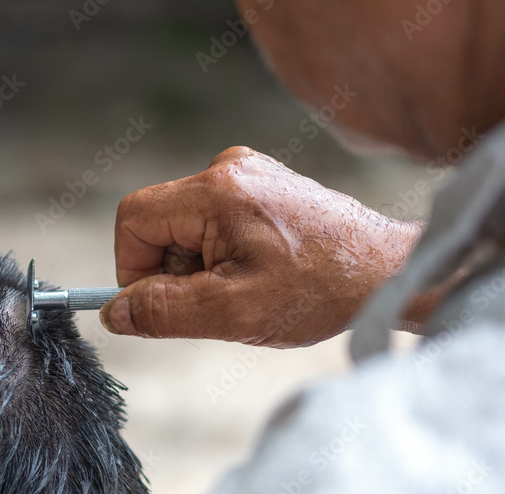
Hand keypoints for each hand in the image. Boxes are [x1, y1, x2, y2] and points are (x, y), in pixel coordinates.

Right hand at [100, 146, 425, 346]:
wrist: (389, 273)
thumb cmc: (319, 291)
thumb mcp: (232, 312)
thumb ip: (163, 310)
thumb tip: (114, 312)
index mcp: (215, 192)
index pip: (132, 220)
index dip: (132, 267)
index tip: (163, 302)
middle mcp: (227, 169)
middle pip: (158, 222)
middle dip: (174, 269)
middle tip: (220, 298)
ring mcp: (248, 173)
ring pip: (185, 225)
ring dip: (201, 265)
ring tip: (249, 286)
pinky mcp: (263, 185)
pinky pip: (213, 221)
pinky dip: (223, 253)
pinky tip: (262, 271)